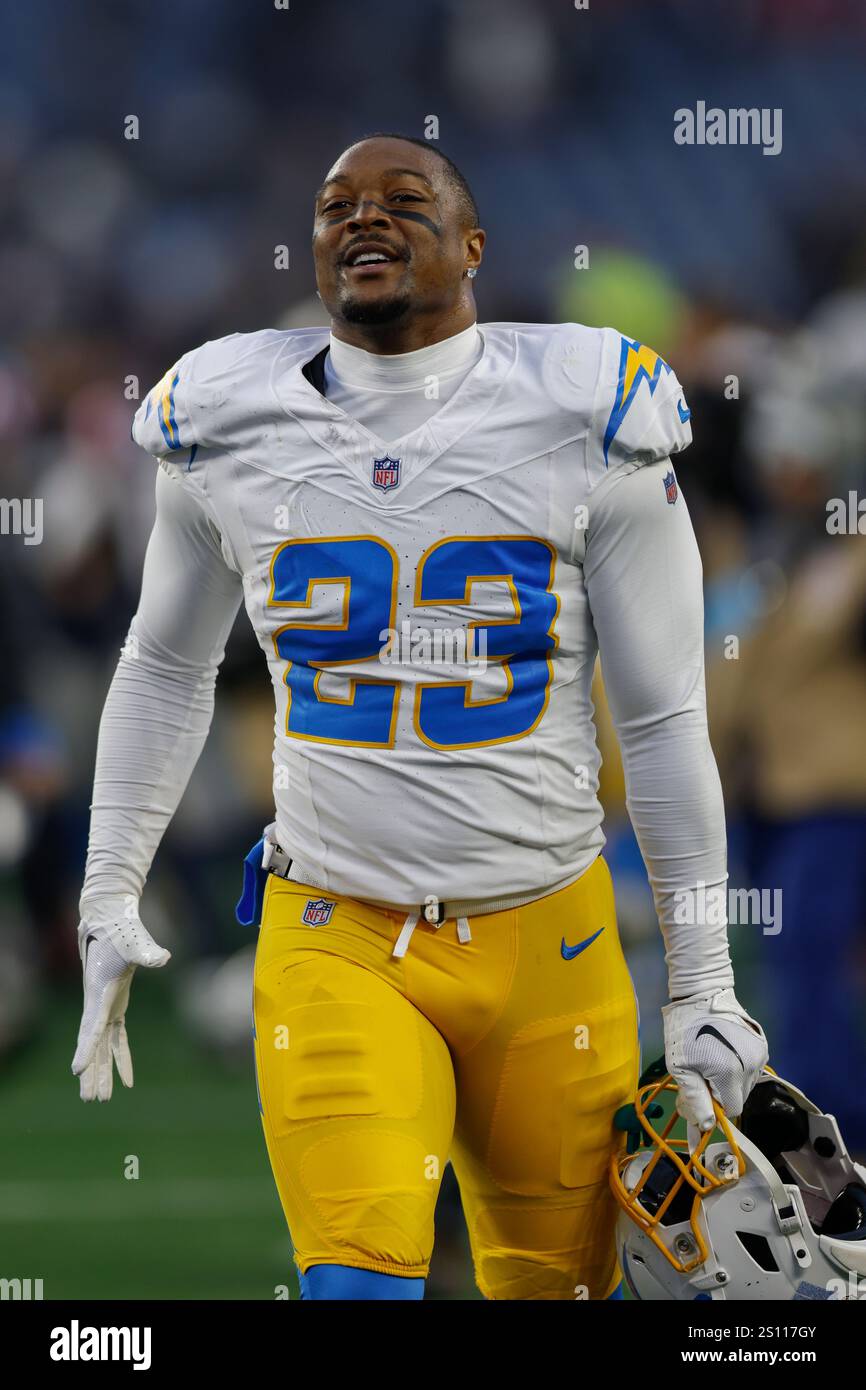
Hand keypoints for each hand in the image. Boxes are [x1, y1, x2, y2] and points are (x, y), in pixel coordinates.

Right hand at [72, 894, 169, 1101]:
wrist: (111, 925)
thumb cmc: (122, 933)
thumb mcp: (135, 943)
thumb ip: (148, 953)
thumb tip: (164, 957)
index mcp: (99, 994)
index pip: (91, 1027)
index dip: (85, 1049)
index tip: (76, 1070)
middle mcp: (97, 1006)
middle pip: (92, 1046)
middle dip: (91, 1073)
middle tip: (89, 1099)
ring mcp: (105, 1009)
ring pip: (101, 1048)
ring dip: (102, 1072)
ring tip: (102, 1099)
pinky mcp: (115, 1008)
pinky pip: (117, 1040)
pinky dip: (121, 1059)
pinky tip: (127, 1080)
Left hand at [662, 987, 768, 1130]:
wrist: (702, 992)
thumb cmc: (685, 1028)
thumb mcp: (680, 1066)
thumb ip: (695, 1098)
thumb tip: (704, 1126)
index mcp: (731, 1073)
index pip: (730, 1109)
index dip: (714, 1106)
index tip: (699, 1092)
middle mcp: (751, 1066)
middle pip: (738, 1097)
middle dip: (720, 1093)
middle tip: (701, 1074)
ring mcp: (759, 1055)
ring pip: (745, 1084)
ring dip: (729, 1081)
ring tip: (711, 1060)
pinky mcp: (762, 1045)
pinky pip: (750, 1068)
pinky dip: (737, 1067)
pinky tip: (723, 1052)